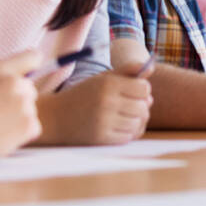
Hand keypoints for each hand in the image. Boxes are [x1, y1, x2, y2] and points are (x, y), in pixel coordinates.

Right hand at [0, 50, 42, 164]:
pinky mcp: (30, 124)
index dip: (30, 67)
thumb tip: (10, 79)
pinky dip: (23, 134)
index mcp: (0, 70)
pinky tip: (3, 136)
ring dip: (19, 118)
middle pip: (30, 89)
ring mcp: (25, 104)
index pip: (33, 56)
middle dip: (19, 99)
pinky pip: (33, 128)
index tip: (27, 75)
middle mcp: (16, 83)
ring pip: (30, 110)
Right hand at [38, 61, 153, 144]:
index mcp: (108, 84)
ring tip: (126, 116)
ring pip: (138, 122)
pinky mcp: (101, 138)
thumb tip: (152, 67)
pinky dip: (128, 132)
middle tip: (132, 106)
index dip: (143, 90)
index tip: (134, 92)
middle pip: (144, 107)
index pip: (144, 88)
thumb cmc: (84, 95)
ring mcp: (104, 121)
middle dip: (142, 106)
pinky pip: (129, 136)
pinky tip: (120, 126)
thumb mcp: (103, 78)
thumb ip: (128, 70)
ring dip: (136, 120)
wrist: (54, 118)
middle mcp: (107, 102)